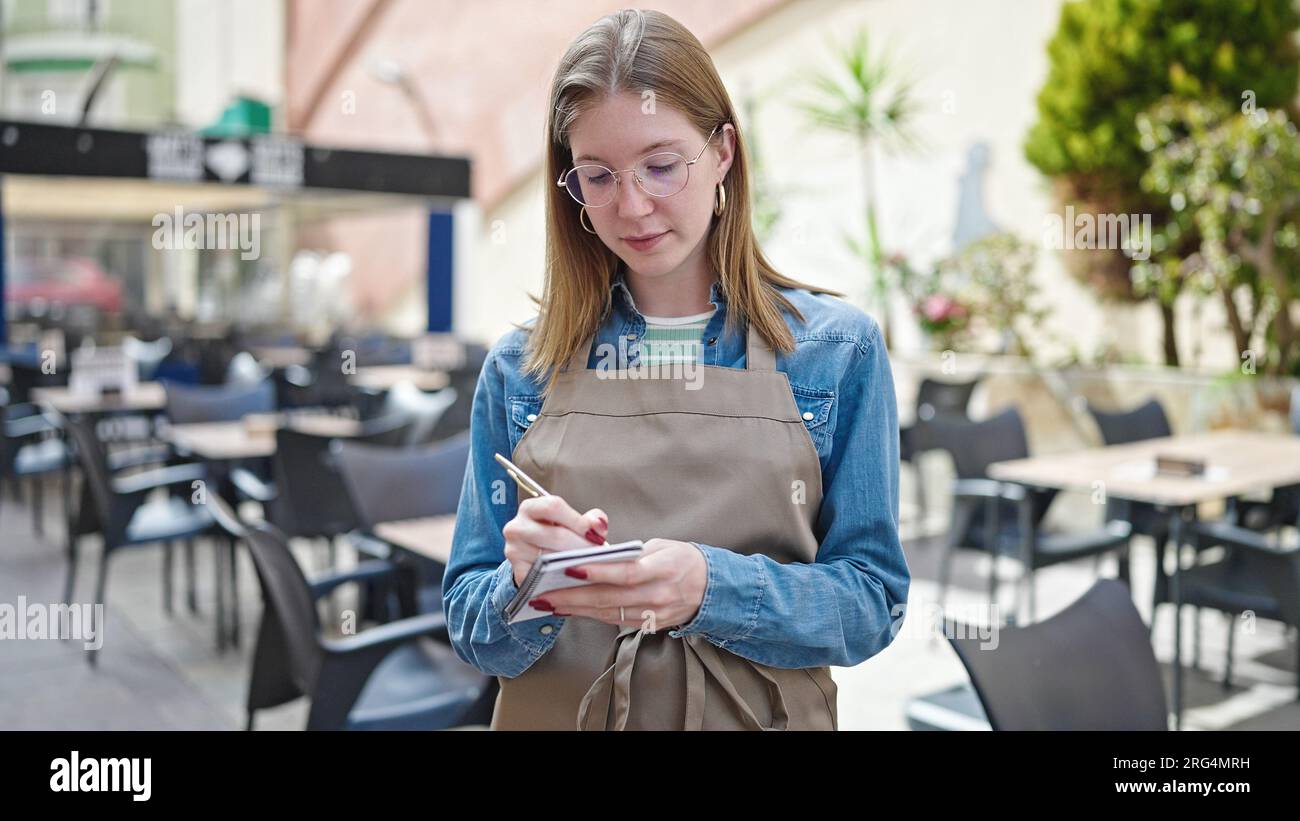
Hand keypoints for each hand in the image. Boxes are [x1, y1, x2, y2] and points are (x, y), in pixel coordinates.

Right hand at [502, 494, 607, 587]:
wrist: (536, 558)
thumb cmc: (557, 535)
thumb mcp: (572, 522)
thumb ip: (590, 520)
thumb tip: (599, 526)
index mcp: (530, 508)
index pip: (553, 507)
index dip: (578, 521)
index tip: (596, 534)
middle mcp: (517, 527)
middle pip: (555, 535)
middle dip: (582, 546)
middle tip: (599, 555)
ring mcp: (515, 551)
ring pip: (551, 558)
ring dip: (575, 563)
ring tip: (591, 565)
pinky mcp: (518, 573)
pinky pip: (545, 577)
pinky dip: (563, 578)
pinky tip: (576, 577)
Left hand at [533, 538, 707, 631]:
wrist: (711, 588)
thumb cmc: (684, 561)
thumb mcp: (662, 547)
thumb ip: (631, 554)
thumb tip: (597, 557)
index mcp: (662, 570)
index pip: (625, 572)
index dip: (597, 572)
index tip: (570, 569)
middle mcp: (657, 595)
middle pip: (609, 597)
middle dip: (573, 596)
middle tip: (544, 593)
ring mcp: (652, 614)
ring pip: (608, 612)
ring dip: (576, 608)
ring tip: (549, 602)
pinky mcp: (648, 625)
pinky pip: (614, 620)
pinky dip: (590, 614)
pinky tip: (571, 609)